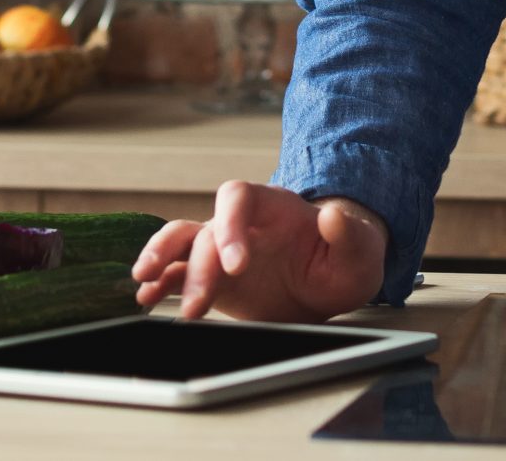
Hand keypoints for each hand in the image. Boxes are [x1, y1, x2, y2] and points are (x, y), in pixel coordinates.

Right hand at [131, 182, 387, 322]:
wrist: (331, 279)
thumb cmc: (346, 256)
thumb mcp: (360, 248)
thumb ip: (348, 233)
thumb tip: (332, 215)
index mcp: (273, 206)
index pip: (238, 197)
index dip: (230, 226)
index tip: (236, 265)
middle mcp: (240, 223)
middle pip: (207, 231)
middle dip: (199, 269)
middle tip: (198, 307)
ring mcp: (222, 248)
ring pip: (181, 241)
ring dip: (161, 260)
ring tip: (145, 286)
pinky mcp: (212, 277)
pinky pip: (178, 272)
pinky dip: (160, 282)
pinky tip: (147, 298)